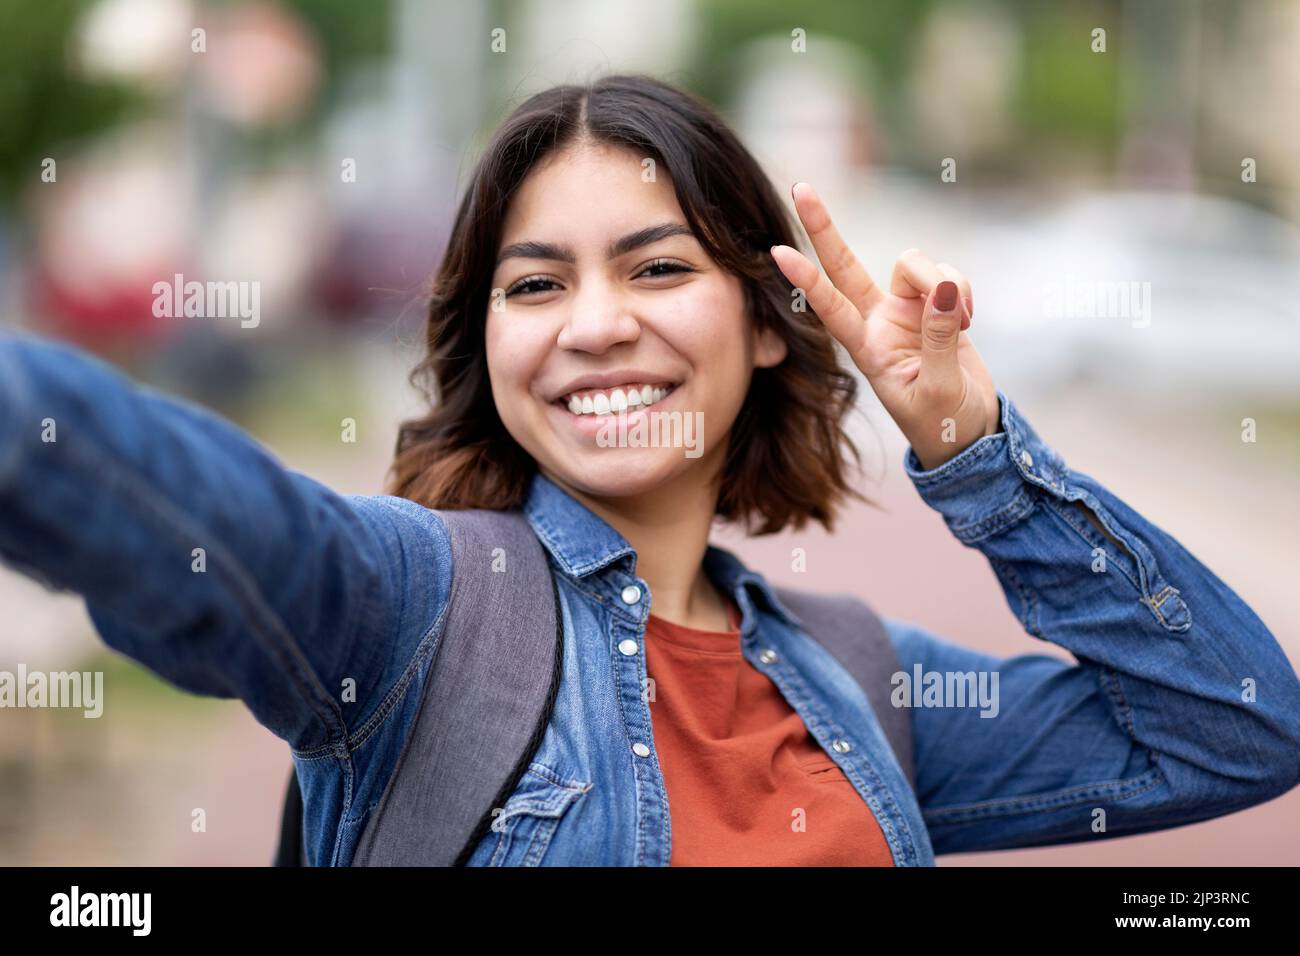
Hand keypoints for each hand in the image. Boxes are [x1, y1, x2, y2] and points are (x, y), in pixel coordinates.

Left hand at [770, 182, 999, 470]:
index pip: (830, 308)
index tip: (777, 252)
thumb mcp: (938, 390)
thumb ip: (940, 340)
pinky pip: (949, 276)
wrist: (968, 430)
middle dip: (824, 227)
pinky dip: (965, 293)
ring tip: (963, 324)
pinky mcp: (935, 302)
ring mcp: (905, 309)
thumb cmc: (942, 422)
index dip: (806, 280)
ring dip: (943, 282)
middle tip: (801, 188)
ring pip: (915, 264)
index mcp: (866, 349)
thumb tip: (946, 290)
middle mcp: (878, 321)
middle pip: (845, 264)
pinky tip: (969, 323)